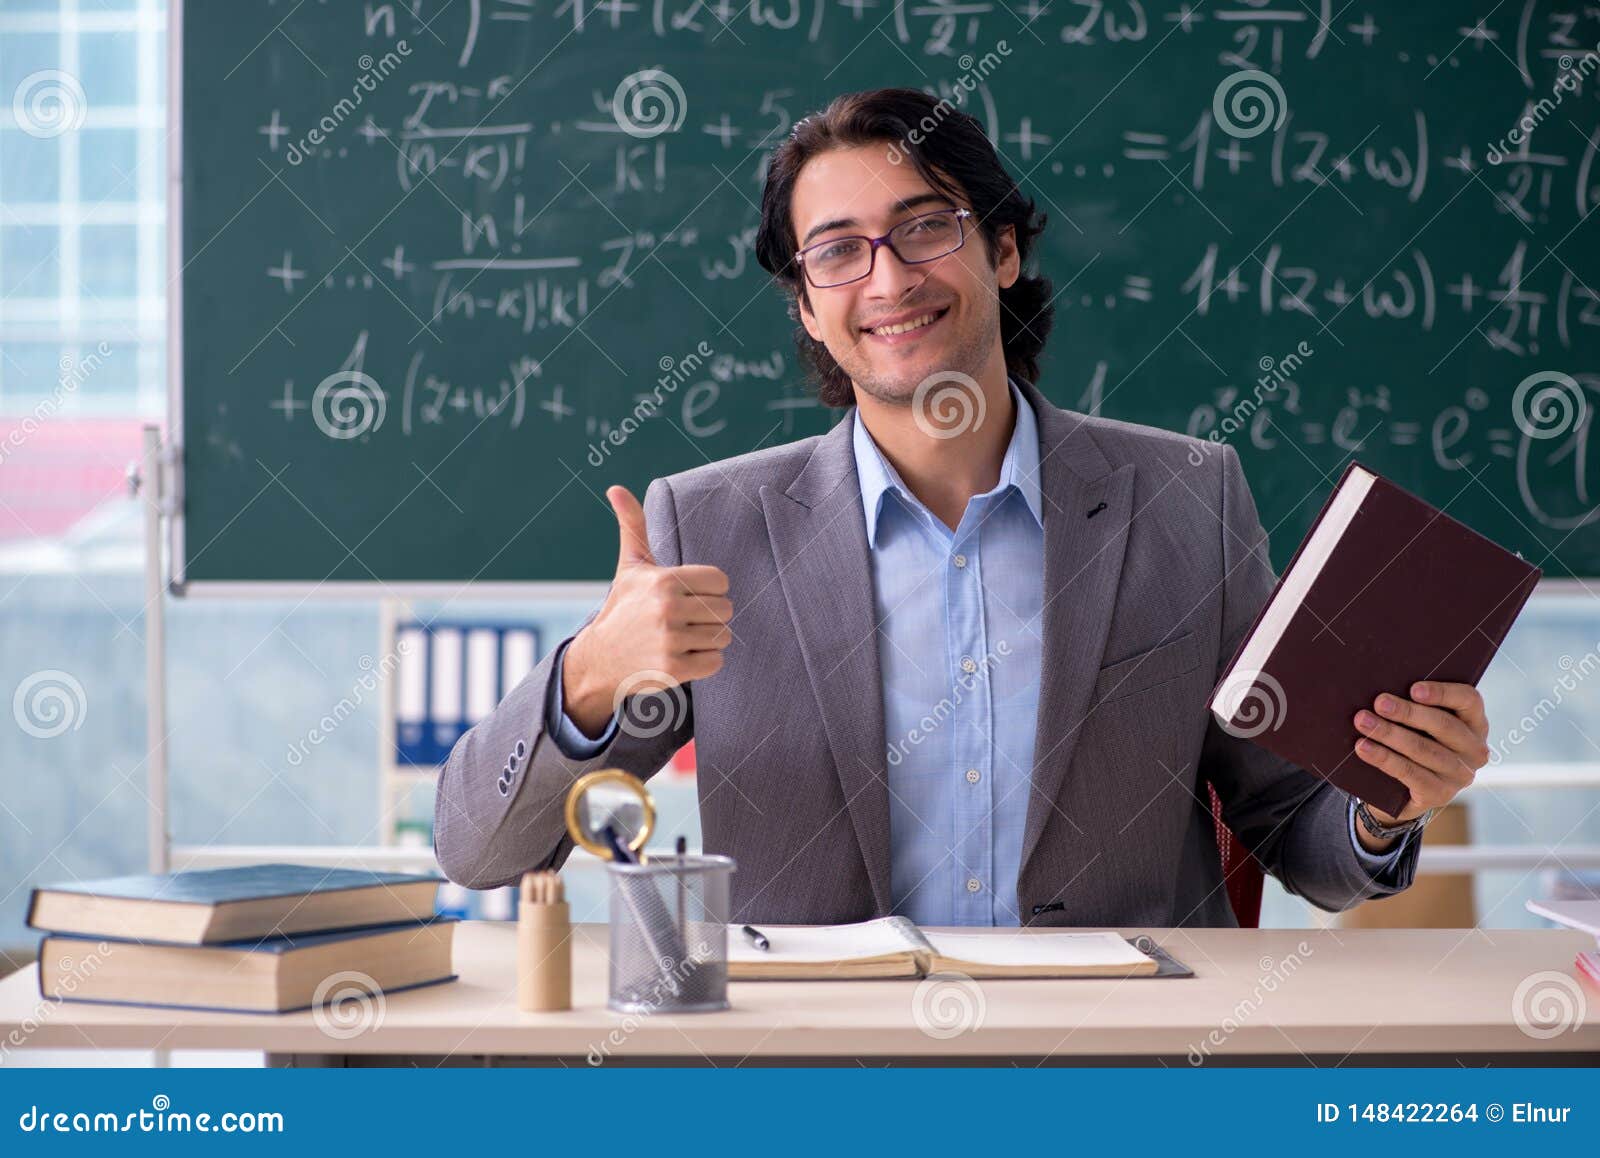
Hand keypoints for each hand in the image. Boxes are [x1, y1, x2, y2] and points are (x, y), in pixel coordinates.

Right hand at [561, 486, 731, 736]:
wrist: (598, 659)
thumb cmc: (622, 607)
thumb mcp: (630, 566)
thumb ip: (633, 525)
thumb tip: (616, 487)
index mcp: (664, 580)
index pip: (721, 581)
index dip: (709, 590)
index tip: (688, 596)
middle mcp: (668, 609)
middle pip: (726, 609)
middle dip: (709, 616)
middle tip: (683, 620)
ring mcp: (670, 641)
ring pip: (723, 636)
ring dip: (707, 640)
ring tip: (681, 638)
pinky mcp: (673, 669)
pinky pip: (715, 662)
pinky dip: (704, 662)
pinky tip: (681, 656)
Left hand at [1352, 680, 1490, 823]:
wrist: (1401, 790)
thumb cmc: (1410, 740)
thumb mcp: (1418, 722)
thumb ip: (1413, 704)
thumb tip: (1384, 690)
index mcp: (1475, 723)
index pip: (1469, 700)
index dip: (1443, 693)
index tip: (1413, 688)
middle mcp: (1474, 750)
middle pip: (1443, 725)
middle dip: (1407, 712)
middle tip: (1379, 703)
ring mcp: (1459, 775)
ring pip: (1423, 749)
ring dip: (1389, 734)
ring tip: (1363, 722)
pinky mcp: (1439, 794)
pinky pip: (1409, 773)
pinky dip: (1383, 758)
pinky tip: (1363, 748)